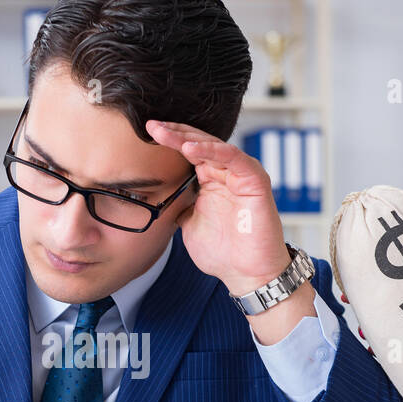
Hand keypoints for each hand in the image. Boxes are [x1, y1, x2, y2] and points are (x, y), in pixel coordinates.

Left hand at [144, 119, 290, 294]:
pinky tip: (190, 149)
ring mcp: (241, 175)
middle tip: (152, 126)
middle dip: (174, 133)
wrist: (247, 275)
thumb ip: (179, 206)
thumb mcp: (188, 225)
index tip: (147, 133)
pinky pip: (233, 158)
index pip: (189, 152)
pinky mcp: (255, 181)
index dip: (170, 141)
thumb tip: (161, 198)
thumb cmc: (224, 254)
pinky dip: (212, 151)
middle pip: (199, 143)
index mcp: (212, 181)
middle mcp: (227, 173)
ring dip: (189, 138)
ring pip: (215, 146)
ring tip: (166, 134)